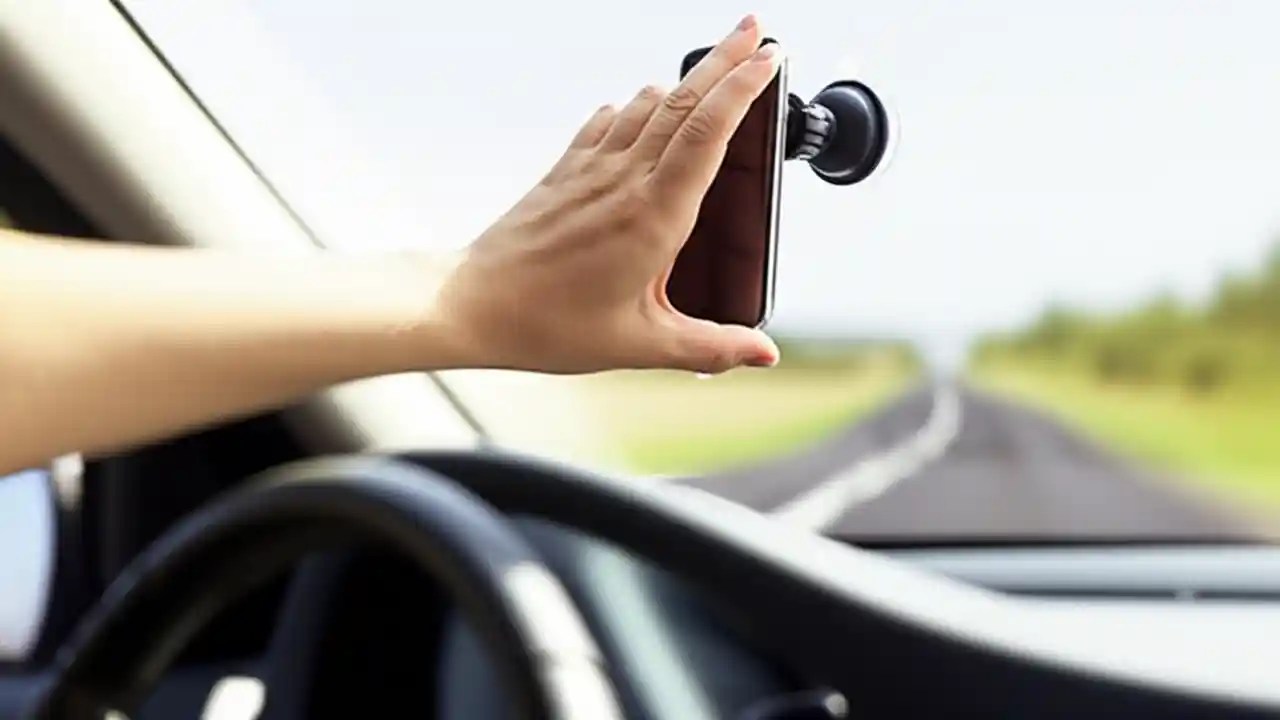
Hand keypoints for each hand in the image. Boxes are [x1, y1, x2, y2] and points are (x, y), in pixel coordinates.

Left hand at [433, 15, 782, 374]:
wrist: (471, 305)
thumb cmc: (550, 326)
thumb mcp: (641, 345)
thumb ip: (709, 348)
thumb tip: (765, 355)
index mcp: (653, 215)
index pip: (707, 132)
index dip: (742, 88)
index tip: (769, 58)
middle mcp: (623, 180)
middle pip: (683, 100)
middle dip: (724, 60)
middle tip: (756, 30)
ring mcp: (590, 170)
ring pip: (645, 105)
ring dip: (682, 82)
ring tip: (711, 69)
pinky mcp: (563, 173)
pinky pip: (605, 123)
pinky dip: (633, 108)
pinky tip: (637, 109)